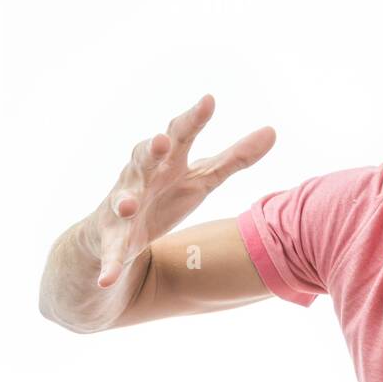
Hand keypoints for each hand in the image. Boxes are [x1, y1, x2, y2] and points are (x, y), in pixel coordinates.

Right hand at [84, 94, 275, 287]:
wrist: (117, 234)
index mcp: (166, 162)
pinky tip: (109, 280)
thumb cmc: (164, 196)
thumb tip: (273, 130)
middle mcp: (140, 177)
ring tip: (129, 205)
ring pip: (119, 200)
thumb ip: (235, 158)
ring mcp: (121, 208)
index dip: (193, 119)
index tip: (210, 100)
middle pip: (143, 158)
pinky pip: (111, 253)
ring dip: (123, 201)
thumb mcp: (202, 178)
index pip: (180, 134)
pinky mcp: (110, 240)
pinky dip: (110, 266)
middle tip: (163, 142)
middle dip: (151, 150)